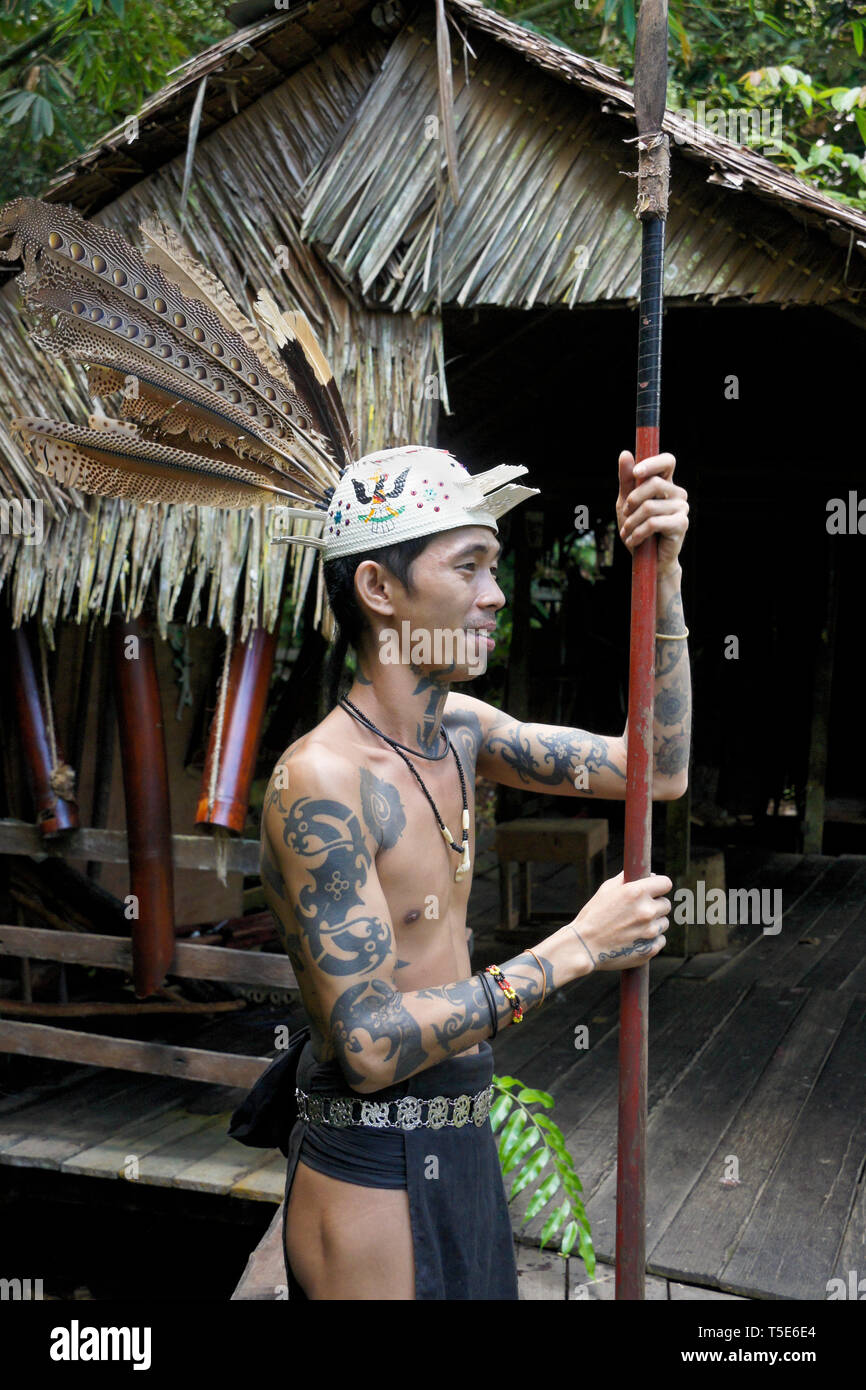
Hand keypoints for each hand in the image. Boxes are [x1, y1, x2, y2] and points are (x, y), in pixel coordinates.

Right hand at [564, 870, 670, 973]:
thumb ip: (627, 879)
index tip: (655, 890)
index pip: (666, 883)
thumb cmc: (593, 915)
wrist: (584, 946)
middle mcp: (647, 911)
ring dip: (654, 923)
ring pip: (664, 923)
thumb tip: (646, 874)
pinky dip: (651, 940)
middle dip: (655, 905)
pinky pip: (660, 940)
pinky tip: (635, 939)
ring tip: (634, 926)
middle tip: (639, 910)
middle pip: (666, 904)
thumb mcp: (606, 890)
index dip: (660, 886)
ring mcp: (650, 932)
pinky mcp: (650, 950)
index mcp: (637, 892)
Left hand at [616, 450, 687, 575]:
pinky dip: (638, 533)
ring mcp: (682, 508)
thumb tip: (625, 453)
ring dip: (632, 521)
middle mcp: (677, 493)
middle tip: (625, 513)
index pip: (667, 461)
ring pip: (650, 506)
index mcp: (666, 483)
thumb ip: (627, 480)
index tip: (636, 473)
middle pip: (655, 483)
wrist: (647, 559)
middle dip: (633, 499)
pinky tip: (632, 540)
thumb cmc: (637, 527)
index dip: (653, 463)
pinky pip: (654, 523)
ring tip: (627, 532)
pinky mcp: (681, 524)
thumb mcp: (627, 502)